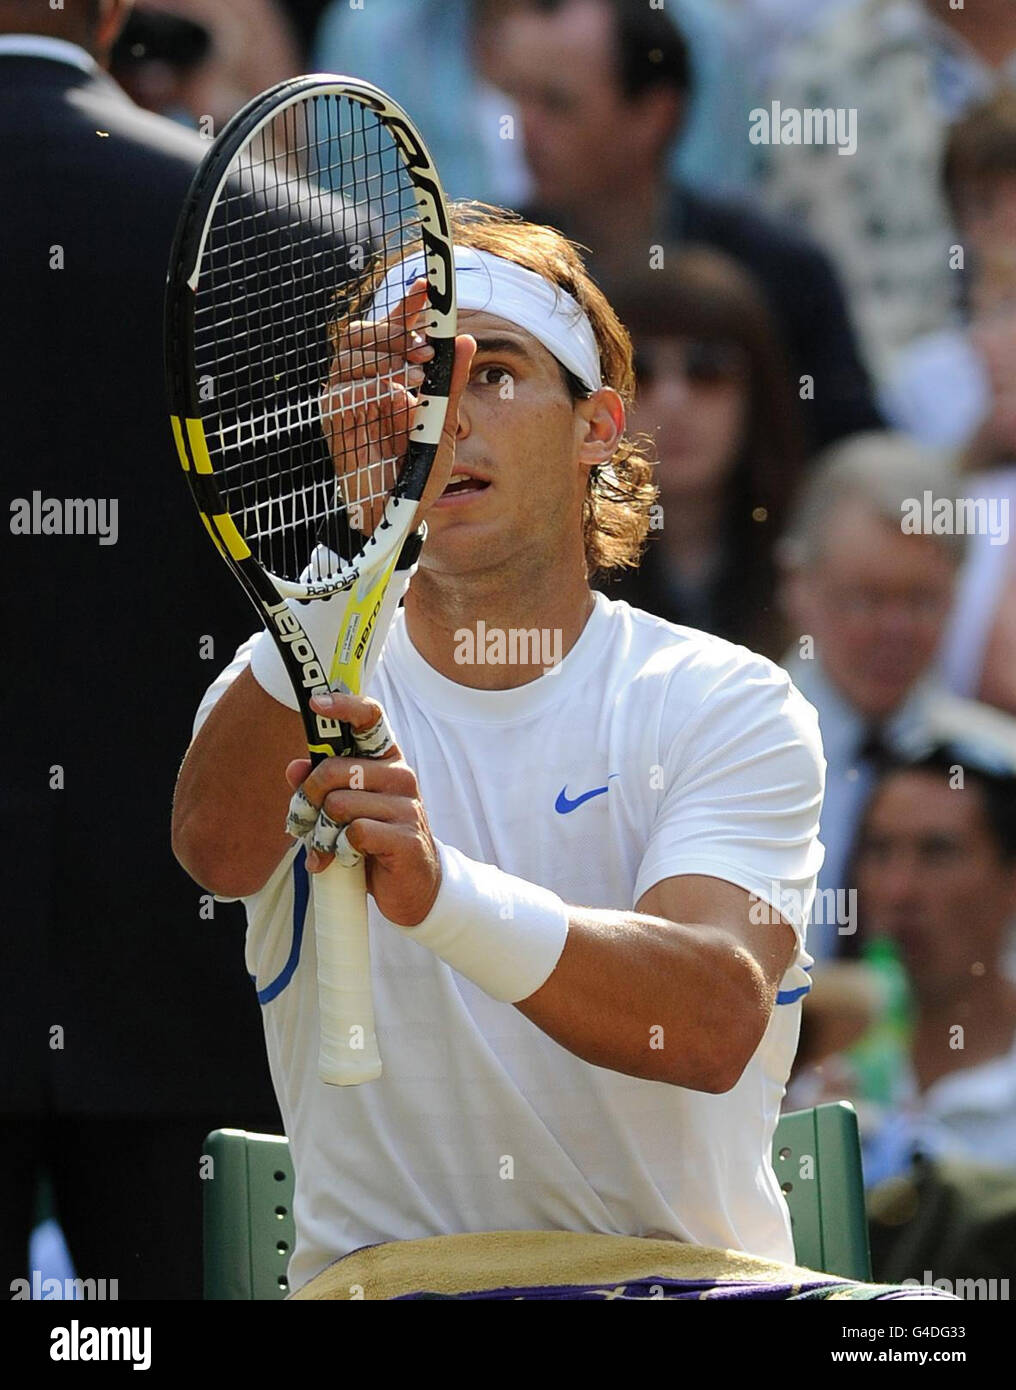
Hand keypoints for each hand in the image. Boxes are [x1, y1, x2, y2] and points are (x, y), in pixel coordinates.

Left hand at [285, 690, 441, 927]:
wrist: (412, 887)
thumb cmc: (373, 841)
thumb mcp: (343, 809)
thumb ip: (318, 785)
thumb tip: (293, 767)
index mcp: (386, 761)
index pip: (371, 719)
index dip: (344, 706)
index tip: (316, 704)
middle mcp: (400, 776)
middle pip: (335, 770)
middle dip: (308, 798)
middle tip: (303, 820)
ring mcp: (407, 806)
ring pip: (339, 804)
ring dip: (322, 832)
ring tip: (327, 847)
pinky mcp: (406, 838)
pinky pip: (355, 833)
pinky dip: (340, 851)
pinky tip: (346, 860)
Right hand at [321, 278, 474, 533]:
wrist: (400, 512)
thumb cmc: (418, 470)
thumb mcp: (443, 424)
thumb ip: (449, 384)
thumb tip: (465, 340)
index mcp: (384, 376)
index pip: (389, 328)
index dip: (406, 305)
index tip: (428, 289)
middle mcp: (358, 381)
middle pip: (360, 332)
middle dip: (393, 332)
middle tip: (425, 350)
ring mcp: (342, 399)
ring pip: (350, 354)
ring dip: (386, 358)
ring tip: (418, 378)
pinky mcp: (334, 421)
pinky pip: (348, 391)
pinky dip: (376, 389)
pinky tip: (399, 399)